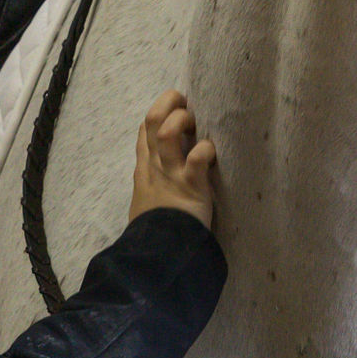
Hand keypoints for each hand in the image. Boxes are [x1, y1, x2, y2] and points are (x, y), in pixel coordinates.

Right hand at [129, 89, 215, 229]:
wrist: (156, 254)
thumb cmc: (154, 230)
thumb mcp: (144, 200)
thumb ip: (151, 181)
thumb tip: (161, 172)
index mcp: (145, 167)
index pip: (145, 128)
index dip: (159, 111)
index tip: (175, 109)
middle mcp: (155, 165)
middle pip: (153, 119)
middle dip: (169, 103)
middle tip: (187, 105)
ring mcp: (171, 173)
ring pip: (169, 131)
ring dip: (184, 120)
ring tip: (197, 126)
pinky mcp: (190, 186)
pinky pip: (197, 158)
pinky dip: (205, 150)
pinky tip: (211, 152)